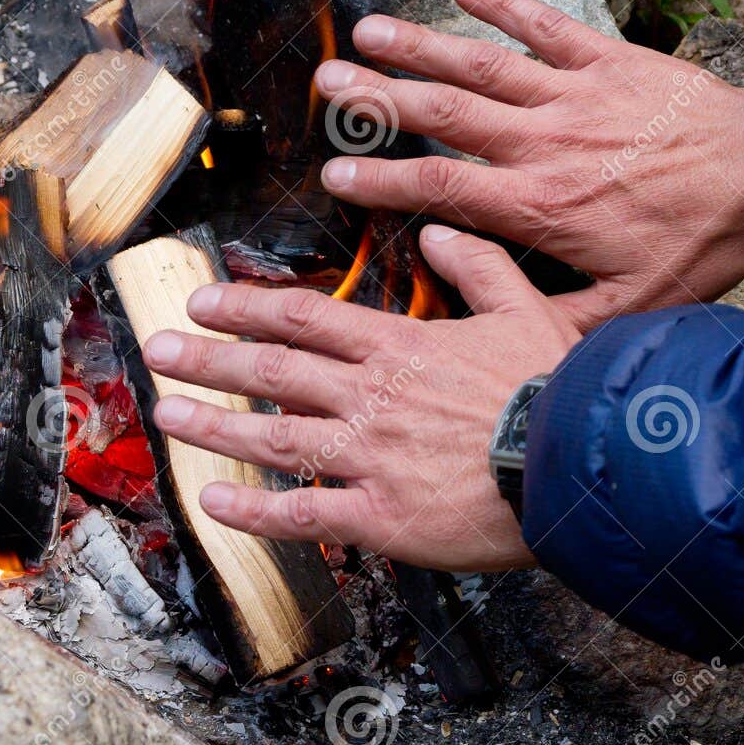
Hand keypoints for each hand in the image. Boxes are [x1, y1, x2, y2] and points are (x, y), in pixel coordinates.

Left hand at [140, 226, 580, 571]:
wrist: (584, 467)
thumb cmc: (560, 391)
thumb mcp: (526, 308)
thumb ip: (477, 264)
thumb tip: (437, 228)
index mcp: (400, 347)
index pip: (304, 317)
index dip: (245, 306)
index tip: (203, 300)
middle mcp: (371, 397)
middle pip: (271, 370)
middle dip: (207, 358)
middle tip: (159, 349)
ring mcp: (369, 458)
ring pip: (272, 435)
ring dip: (212, 424)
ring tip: (166, 414)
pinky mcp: (380, 516)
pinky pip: (302, 512)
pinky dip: (251, 510)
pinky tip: (212, 502)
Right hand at [313, 0, 743, 329]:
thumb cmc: (700, 243)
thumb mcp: (627, 309)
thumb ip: (547, 318)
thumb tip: (479, 315)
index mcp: (539, 204)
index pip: (440, 187)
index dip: (381, 178)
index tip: (334, 170)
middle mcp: (544, 142)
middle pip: (444, 114)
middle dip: (378, 98)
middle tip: (325, 82)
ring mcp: (574, 94)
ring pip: (481, 64)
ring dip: (420, 44)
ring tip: (366, 30)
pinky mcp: (609, 59)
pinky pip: (545, 25)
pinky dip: (502, 3)